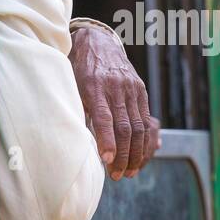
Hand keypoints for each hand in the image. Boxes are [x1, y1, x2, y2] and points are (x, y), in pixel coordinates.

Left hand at [69, 24, 160, 178]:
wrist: (98, 43)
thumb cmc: (80, 71)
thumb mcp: (73, 87)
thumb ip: (80, 112)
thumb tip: (81, 144)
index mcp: (95, 86)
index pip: (104, 118)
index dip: (107, 141)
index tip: (106, 160)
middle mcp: (117, 88)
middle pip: (126, 127)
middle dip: (123, 155)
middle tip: (117, 175)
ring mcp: (132, 89)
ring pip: (139, 127)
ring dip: (136, 154)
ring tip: (129, 172)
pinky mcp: (141, 91)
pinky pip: (147, 120)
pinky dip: (145, 142)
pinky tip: (140, 156)